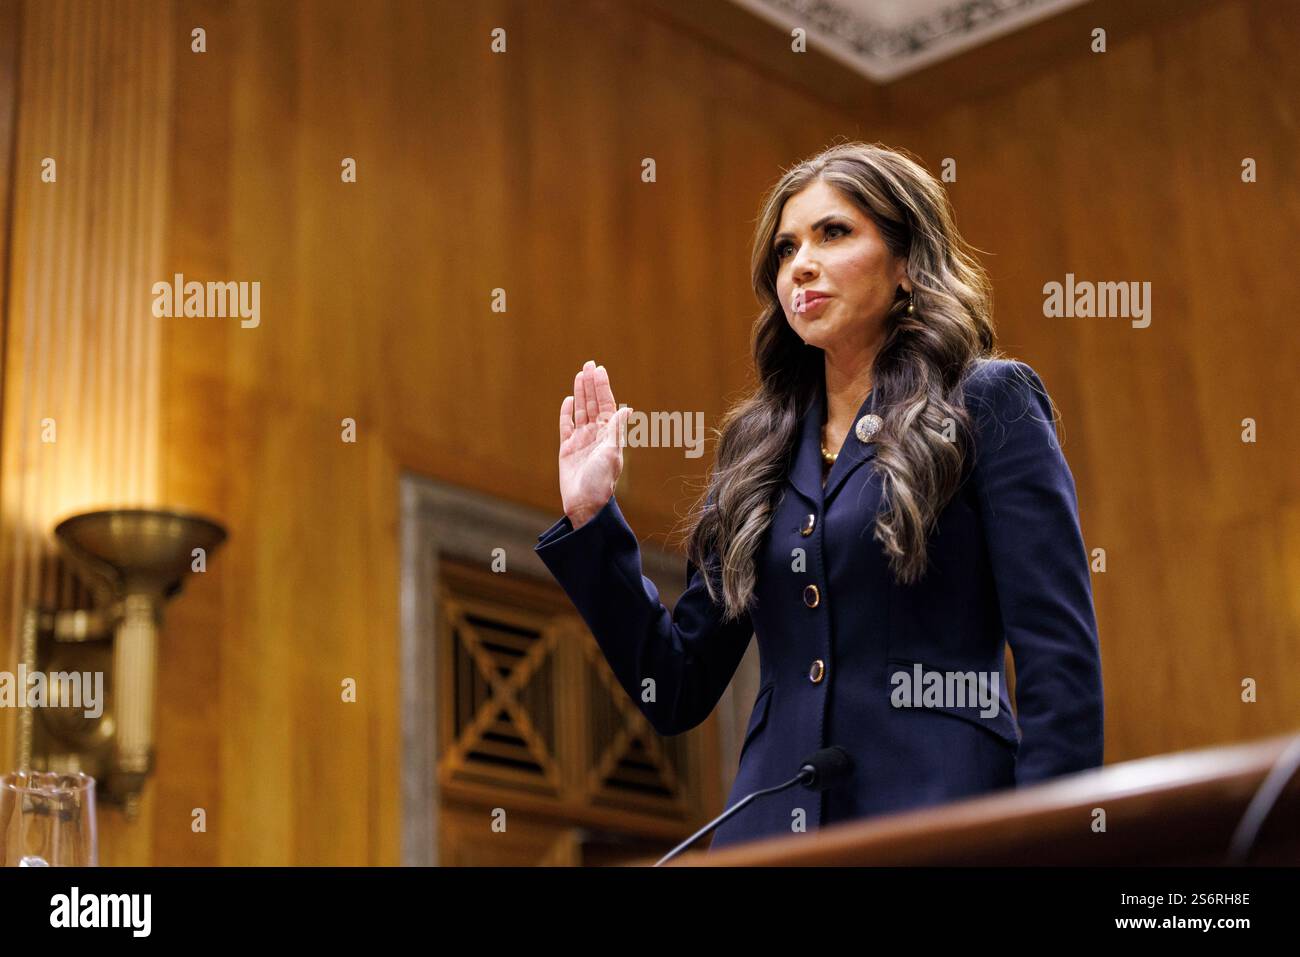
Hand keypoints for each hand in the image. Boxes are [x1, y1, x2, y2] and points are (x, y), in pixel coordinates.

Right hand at [557, 360, 631, 527]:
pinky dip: (566, 413)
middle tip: (589, 364)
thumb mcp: (611, 454)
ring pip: (580, 411)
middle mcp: (596, 435)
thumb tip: (627, 409)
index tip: (599, 369)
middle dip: (591, 384)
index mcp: (608, 435)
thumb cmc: (601, 482)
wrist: (585, 504)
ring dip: (580, 393)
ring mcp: (581, 441)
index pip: (606, 405)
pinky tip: (568, 400)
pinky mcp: (567, 449)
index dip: (602, 387)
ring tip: (580, 375)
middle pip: (593, 404)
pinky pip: (566, 426)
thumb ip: (616, 430)